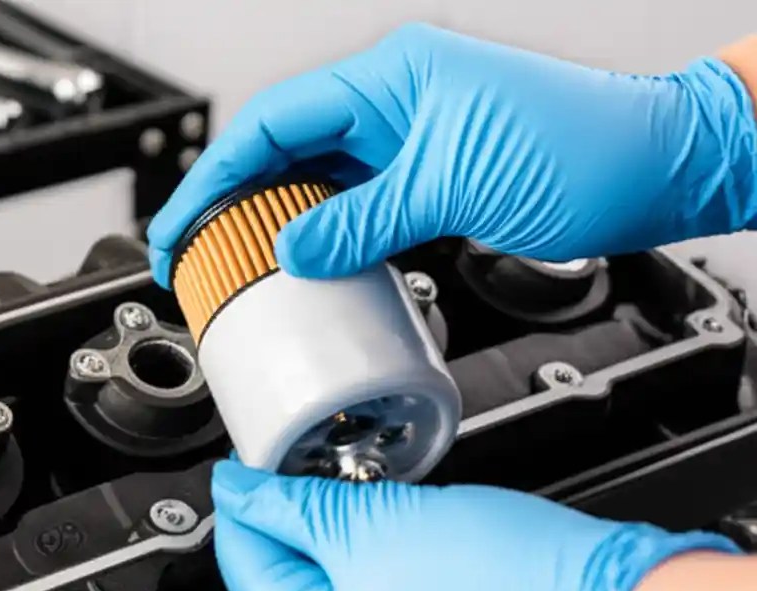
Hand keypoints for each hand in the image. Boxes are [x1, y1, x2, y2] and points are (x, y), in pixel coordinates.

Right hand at [147, 23, 756, 286]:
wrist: (658, 166)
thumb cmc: (582, 150)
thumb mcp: (452, 190)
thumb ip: (360, 223)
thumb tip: (291, 250)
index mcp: (389, 79)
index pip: (272, 124)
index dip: (214, 177)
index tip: (179, 223)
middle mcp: (391, 100)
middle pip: (283, 149)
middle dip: (231, 201)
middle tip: (194, 252)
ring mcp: (408, 136)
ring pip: (315, 178)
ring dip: (274, 221)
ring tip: (235, 265)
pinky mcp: (426, 172)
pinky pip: (355, 201)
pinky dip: (324, 233)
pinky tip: (305, 264)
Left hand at [210, 460, 738, 590]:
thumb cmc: (504, 582)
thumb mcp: (371, 521)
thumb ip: (288, 505)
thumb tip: (240, 489)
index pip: (245, 567)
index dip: (243, 504)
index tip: (245, 464)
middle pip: (285, 587)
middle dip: (290, 522)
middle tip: (299, 468)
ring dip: (334, 544)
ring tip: (355, 495)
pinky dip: (375, 572)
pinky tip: (394, 535)